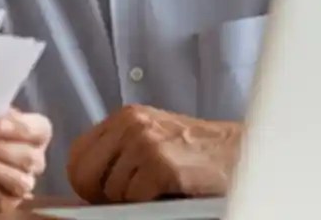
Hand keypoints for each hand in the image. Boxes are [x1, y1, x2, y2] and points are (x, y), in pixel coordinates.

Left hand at [66, 105, 241, 203]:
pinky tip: (170, 192)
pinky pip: (135, 198)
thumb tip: (86, 183)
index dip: (84, 181)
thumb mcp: (153, 138)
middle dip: (99, 195)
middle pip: (84, 173)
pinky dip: (150, 204)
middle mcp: (131, 124)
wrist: (242, 153)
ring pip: (111, 191)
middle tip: (125, 200)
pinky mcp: (161, 165)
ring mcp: (145, 143)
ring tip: (159, 190)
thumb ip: (119, 151)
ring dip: (132, 200)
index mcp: (124, 117)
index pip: (77, 153)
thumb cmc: (197, 153)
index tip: (100, 194)